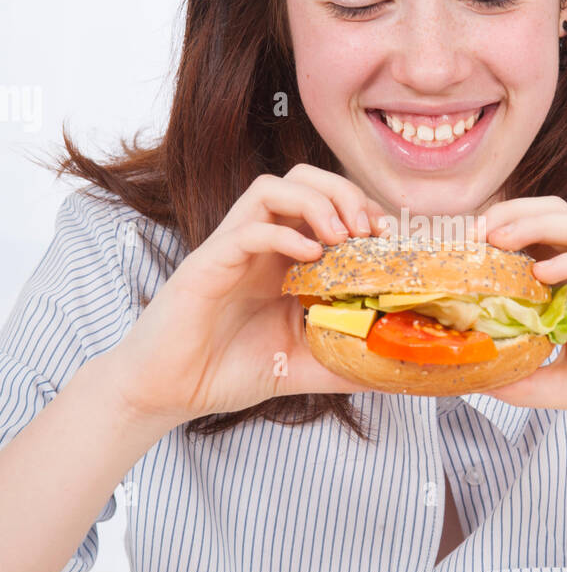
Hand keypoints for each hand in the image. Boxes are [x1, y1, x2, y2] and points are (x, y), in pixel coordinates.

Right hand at [111, 165, 388, 425]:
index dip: (362, 208)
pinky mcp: (208, 264)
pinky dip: (283, 234)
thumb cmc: (228, 371)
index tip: (389, 237)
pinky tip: (310, 258)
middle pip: (302, 179)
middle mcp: (260, 243)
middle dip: (343, 192)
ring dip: (316, 201)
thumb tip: (392, 371)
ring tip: (342, 236)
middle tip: (369, 230)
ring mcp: (233, 249)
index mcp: (283, 258)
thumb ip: (343, 362)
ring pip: (271, 188)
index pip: (326, 203)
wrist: (169, 393)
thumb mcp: (302, 367)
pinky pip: (246, 230)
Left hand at [479, 196, 566, 450]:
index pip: (541, 238)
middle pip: (558, 217)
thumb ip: (525, 380)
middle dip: (514, 214)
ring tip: (500, 237)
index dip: (504, 231)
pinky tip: (544, 273)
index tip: (466, 245)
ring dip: (537, 224)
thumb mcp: (566, 387)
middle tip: (477, 231)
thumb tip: (478, 380)